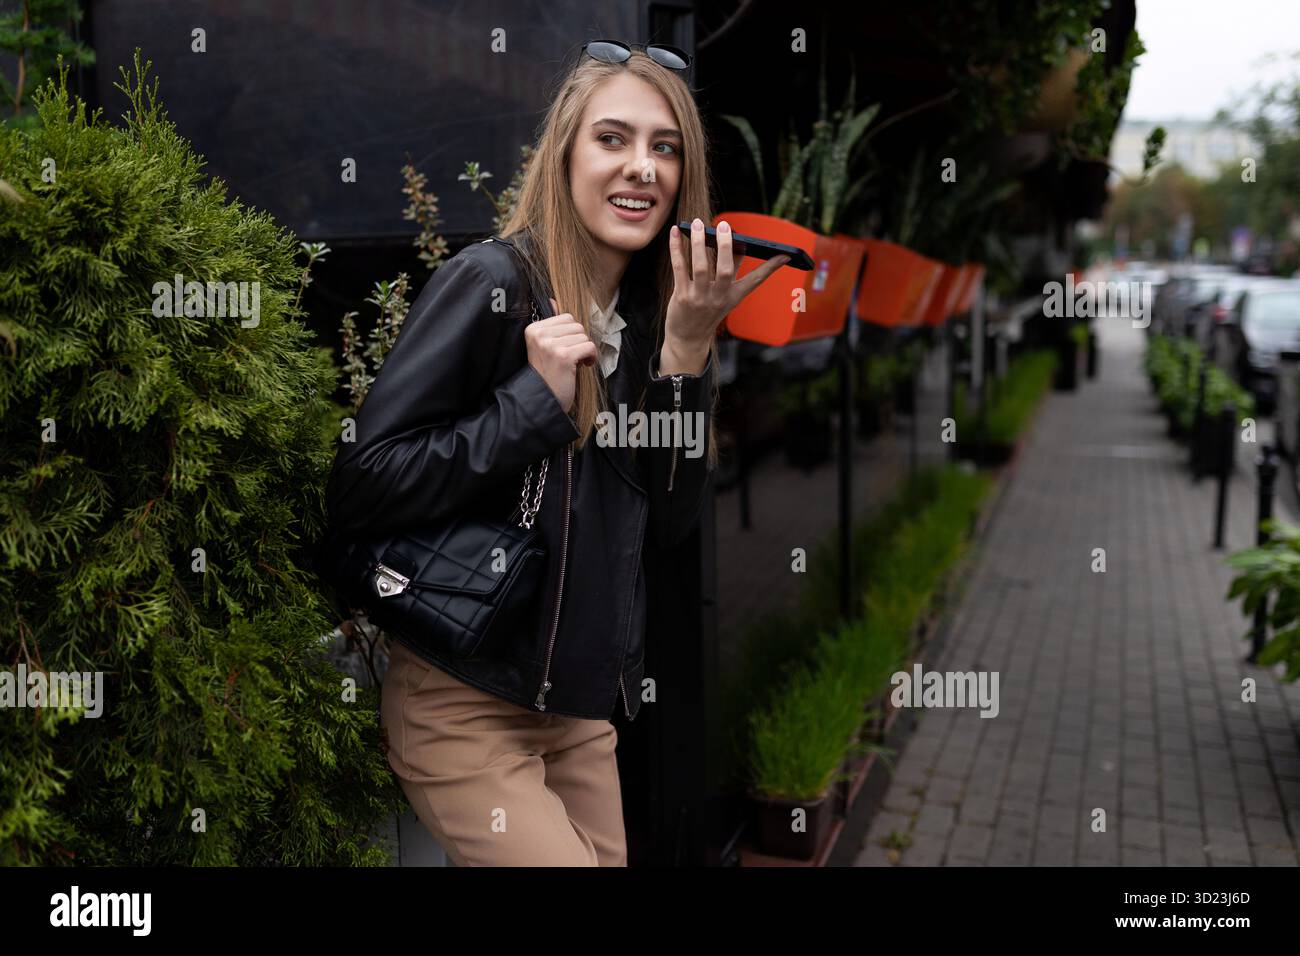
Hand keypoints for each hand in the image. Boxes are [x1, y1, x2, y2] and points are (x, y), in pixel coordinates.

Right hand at [525, 298, 597, 413]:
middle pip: (576, 325)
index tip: (566, 348)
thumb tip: (554, 301)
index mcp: (533, 329)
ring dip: (584, 350)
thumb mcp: (543, 345)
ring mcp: (550, 345)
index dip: (571, 334)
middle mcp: (539, 335)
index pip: (566, 317)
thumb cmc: (548, 372)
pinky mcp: (563, 357)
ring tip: (575, 363)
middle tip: (571, 356)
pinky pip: (589, 347)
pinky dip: (591, 357)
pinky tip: (583, 366)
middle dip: (579, 341)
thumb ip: (550, 324)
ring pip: (584, 336)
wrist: (543, 399)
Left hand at [662, 218, 790, 369]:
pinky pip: (679, 268)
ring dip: (698, 243)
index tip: (786, 254)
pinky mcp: (681, 296)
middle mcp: (719, 298)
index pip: (756, 280)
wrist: (688, 339)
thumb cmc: (707, 311)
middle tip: (724, 225)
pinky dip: (676, 249)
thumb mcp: (724, 295)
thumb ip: (730, 270)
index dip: (771, 267)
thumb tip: (735, 242)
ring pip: (700, 267)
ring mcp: (699, 298)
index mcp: (734, 296)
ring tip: (697, 224)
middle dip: (725, 246)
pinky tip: (674, 233)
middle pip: (725, 270)